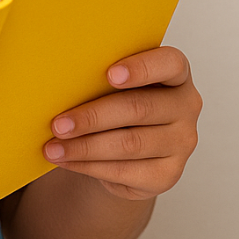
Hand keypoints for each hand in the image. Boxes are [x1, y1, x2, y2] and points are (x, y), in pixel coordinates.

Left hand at [42, 46, 201, 201]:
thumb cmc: (116, 100)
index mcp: (176, 73)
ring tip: (53, 147)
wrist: (126, 146)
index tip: (109, 75)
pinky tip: (66, 160)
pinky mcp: (168, 174)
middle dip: (92, 117)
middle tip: (57, 124)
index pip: (170, 64)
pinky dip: (88, 166)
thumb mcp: (113, 83)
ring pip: (129, 144)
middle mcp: (186, 106)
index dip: (141, 68)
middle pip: (139, 109)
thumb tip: (59, 80)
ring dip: (84, 147)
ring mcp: (181, 142)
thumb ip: (101, 76)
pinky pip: (125, 171)